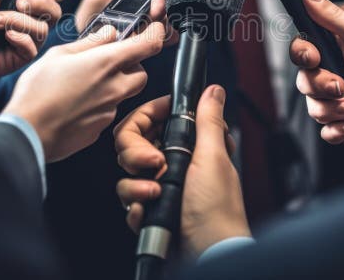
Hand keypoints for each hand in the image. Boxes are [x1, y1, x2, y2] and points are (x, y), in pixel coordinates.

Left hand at [0, 0, 65, 85]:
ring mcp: (21, 40)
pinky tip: (3, 37)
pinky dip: (19, 38)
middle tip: (18, 2)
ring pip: (43, 29)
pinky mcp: (16, 59)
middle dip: (40, 4)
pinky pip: (33, 48)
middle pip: (55, 11)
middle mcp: (23, 20)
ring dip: (18, 21)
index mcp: (17, 0)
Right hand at [4, 21, 165, 161]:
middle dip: (131, 65)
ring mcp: (110, 111)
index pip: (148, 45)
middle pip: (142, 73)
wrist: (27, 133)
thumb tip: (110, 33)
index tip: (155, 29)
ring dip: (115, 85)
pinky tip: (76, 103)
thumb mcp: (58, 54)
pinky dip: (100, 104)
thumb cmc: (37, 92)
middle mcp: (114, 88)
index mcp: (106, 63)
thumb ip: (90, 42)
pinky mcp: (101, 128)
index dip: (156, 34)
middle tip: (110, 61)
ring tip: (86, 83)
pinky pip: (109, 111)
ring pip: (125, 93)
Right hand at [115, 86, 249, 257]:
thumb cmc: (216, 209)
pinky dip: (138, 206)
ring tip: (155, 194)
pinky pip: (128, 199)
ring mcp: (160, 186)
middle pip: (132, 143)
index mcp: (190, 146)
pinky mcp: (150, 208)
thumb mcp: (213, 157)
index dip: (145, 118)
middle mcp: (173, 163)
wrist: (207, 253)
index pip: (153, 119)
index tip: (148, 126)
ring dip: (136, 184)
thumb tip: (214, 90)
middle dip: (136, 154)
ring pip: (126, 172)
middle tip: (154, 164)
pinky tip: (151, 211)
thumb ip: (208, 120)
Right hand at [293, 0, 343, 156]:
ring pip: (312, 108)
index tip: (315, 58)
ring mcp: (335, 100)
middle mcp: (331, 74)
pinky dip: (336, 131)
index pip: (300, 51)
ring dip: (333, 109)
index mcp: (333, 51)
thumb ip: (333, 15)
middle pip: (303, 81)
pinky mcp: (342, 124)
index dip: (302, 56)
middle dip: (321, 86)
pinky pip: (324, 131)